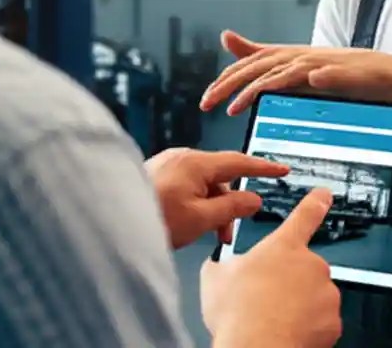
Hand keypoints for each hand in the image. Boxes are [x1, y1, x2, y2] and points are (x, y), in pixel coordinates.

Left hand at [146, 148, 288, 248]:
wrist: (111, 222)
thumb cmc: (151, 218)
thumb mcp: (201, 218)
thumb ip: (232, 208)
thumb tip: (253, 200)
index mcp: (195, 162)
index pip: (240, 162)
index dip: (263, 168)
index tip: (280, 169)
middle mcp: (181, 157)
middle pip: (219, 177)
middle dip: (227, 205)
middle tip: (227, 232)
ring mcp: (166, 164)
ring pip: (202, 184)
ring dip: (209, 208)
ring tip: (204, 234)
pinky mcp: (156, 175)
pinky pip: (185, 186)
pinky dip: (193, 203)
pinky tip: (187, 224)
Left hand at [199, 30, 391, 114]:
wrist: (382, 73)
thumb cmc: (337, 72)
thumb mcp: (296, 68)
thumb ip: (263, 56)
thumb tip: (229, 39)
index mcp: (287, 57)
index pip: (249, 65)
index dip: (225, 80)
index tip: (205, 100)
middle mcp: (299, 56)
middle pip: (258, 68)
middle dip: (230, 85)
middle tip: (208, 104)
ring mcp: (321, 63)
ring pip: (286, 72)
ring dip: (262, 86)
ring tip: (240, 104)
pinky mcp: (345, 71)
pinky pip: (332, 74)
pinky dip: (323, 76)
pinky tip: (315, 80)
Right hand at [201, 187, 341, 347]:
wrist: (256, 347)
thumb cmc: (237, 312)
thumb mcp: (216, 278)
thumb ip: (224, 264)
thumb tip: (219, 265)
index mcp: (284, 246)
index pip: (305, 215)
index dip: (316, 202)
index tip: (325, 194)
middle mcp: (311, 265)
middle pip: (303, 269)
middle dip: (288, 282)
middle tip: (265, 299)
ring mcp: (326, 294)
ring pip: (314, 296)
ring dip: (298, 306)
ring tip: (272, 319)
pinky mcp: (333, 322)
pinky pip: (322, 322)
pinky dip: (308, 328)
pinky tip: (286, 333)